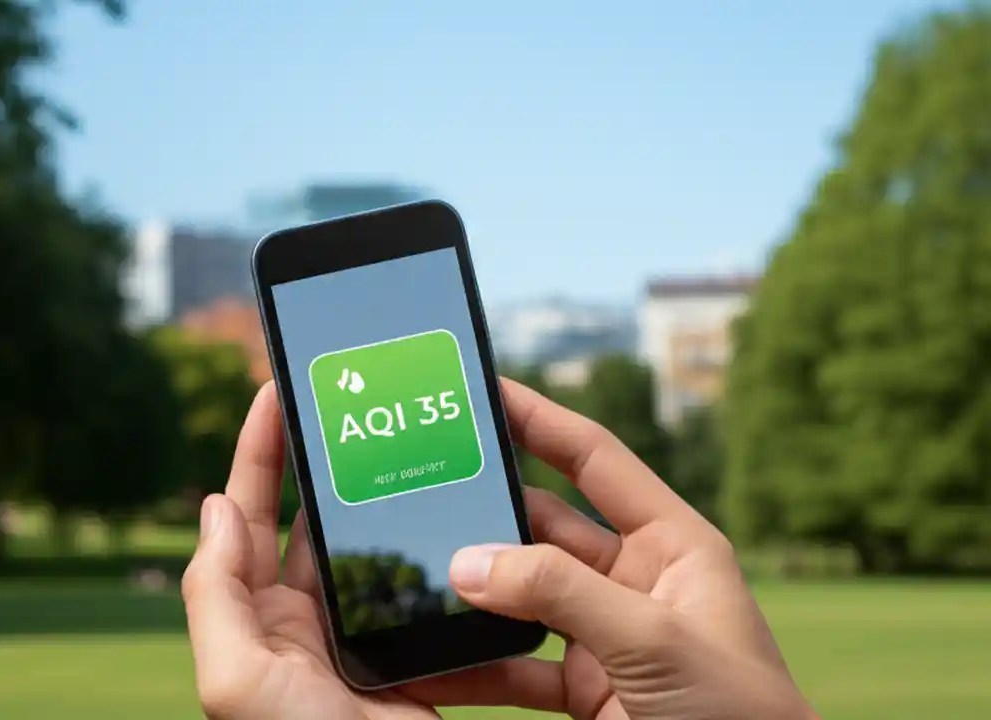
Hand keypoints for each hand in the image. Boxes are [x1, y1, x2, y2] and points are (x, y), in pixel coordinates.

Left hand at [182, 383, 437, 719]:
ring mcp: (358, 637)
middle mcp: (302, 618)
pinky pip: (427, 597)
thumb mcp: (235, 681)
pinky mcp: (413, 660)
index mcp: (253, 614)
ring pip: (377, 550)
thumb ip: (214, 594)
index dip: (261, 448)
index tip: (277, 388)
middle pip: (316, 518)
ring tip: (415, 447)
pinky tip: (466, 524)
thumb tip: (215, 507)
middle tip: (359, 404)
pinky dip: (445, 562)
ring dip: (393, 504)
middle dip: (334, 461)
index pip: (251, 511)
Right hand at [403, 379, 815, 718]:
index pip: (593, 458)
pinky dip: (473, 662)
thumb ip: (560, 593)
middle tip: (423, 492)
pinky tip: (432, 659)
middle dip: (487, 515)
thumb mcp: (651, 640)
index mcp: (672, 542)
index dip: (538, 419)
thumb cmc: (740, 717)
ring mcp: (604, 634)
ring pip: (520, 596)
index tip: (482, 390)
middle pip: (543, 526)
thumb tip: (469, 562)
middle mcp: (635, 579)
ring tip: (415, 578)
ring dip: (472, 593)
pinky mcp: (582, 688)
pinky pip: (513, 664)